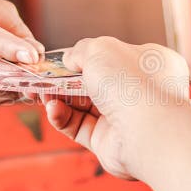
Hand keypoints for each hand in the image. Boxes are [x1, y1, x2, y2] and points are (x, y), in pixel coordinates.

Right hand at [43, 37, 189, 177]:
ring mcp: (124, 117)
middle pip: (94, 82)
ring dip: (59, 98)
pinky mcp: (108, 141)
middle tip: (41, 78)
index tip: (62, 60)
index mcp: (149, 63)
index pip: (115, 56)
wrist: (146, 131)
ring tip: (42, 94)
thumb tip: (69, 59)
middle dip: (65, 80)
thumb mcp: (101, 49)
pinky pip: (79, 127)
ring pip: (83, 105)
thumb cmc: (131, 83)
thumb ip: (81, 50)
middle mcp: (139, 91)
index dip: (87, 57)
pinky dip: (62, 117)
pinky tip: (53, 110)